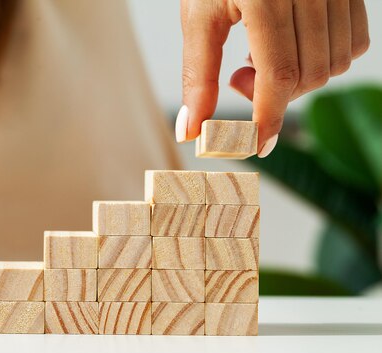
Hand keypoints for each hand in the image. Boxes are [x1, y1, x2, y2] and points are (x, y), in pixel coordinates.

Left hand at [176, 0, 369, 156]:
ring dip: (297, 78)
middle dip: (274, 94)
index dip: (269, 115)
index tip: (258, 143)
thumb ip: (197, 76)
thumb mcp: (199, 17)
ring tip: (260, 55)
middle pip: (308, 74)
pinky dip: (323, 58)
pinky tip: (288, 43)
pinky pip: (353, 42)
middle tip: (239, 76)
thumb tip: (191, 130)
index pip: (280, 73)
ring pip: (333, 64)